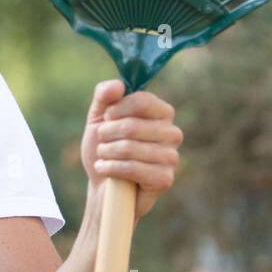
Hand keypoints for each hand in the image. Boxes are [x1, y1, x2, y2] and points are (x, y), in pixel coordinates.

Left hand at [81, 79, 181, 220]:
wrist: (102, 187)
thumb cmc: (104, 149)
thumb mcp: (98, 118)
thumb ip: (104, 96)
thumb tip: (119, 85)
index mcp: (161, 113)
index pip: (142, 100)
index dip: (117, 108)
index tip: (106, 117)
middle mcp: (172, 133)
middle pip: (133, 125)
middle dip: (107, 134)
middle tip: (101, 142)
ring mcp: (172, 157)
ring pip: (130, 147)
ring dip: (106, 152)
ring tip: (102, 157)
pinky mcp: (165, 179)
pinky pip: (133, 168)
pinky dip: (111, 168)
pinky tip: (104, 169)